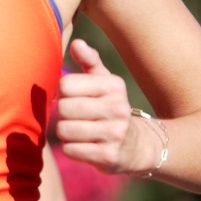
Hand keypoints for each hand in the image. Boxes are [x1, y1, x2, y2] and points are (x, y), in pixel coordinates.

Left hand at [54, 39, 146, 173]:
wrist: (137, 146)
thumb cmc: (111, 107)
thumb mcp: (105, 82)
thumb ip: (89, 61)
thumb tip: (77, 43)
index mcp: (115, 85)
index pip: (66, 84)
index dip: (63, 93)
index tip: (74, 97)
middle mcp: (118, 108)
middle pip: (63, 108)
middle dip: (63, 114)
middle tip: (75, 117)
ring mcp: (115, 133)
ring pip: (64, 130)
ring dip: (66, 133)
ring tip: (80, 131)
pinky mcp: (108, 156)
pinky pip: (70, 150)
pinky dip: (71, 149)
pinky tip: (85, 145)